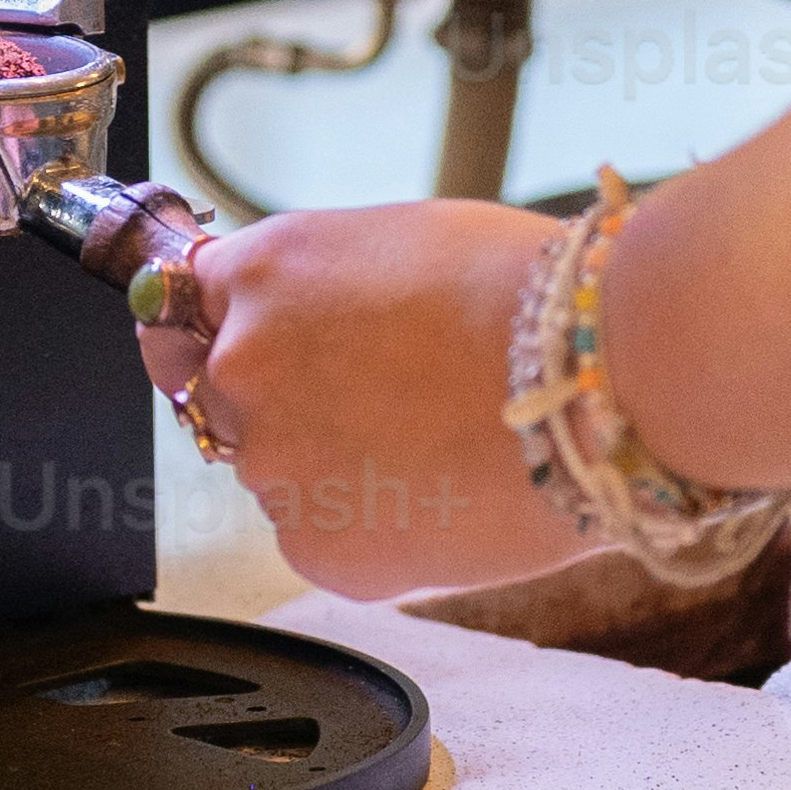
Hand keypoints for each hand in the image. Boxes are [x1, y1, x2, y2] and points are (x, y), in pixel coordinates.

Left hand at [136, 198, 572, 598]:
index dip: (221, 325)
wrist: (608, 380)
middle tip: (383, 399)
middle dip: (284, 398)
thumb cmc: (530, 296)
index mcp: (260, 275)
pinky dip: (367, 524)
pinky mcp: (318, 548)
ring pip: (279, 470)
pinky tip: (440, 493)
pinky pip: (319, 535)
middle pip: (223, 395)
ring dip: (332, 464)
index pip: (182, 303)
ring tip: (437, 445)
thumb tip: (287, 317)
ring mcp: (275, 465)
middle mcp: (243, 366)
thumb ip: (311, 284)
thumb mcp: (397, 241)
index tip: (241, 343)